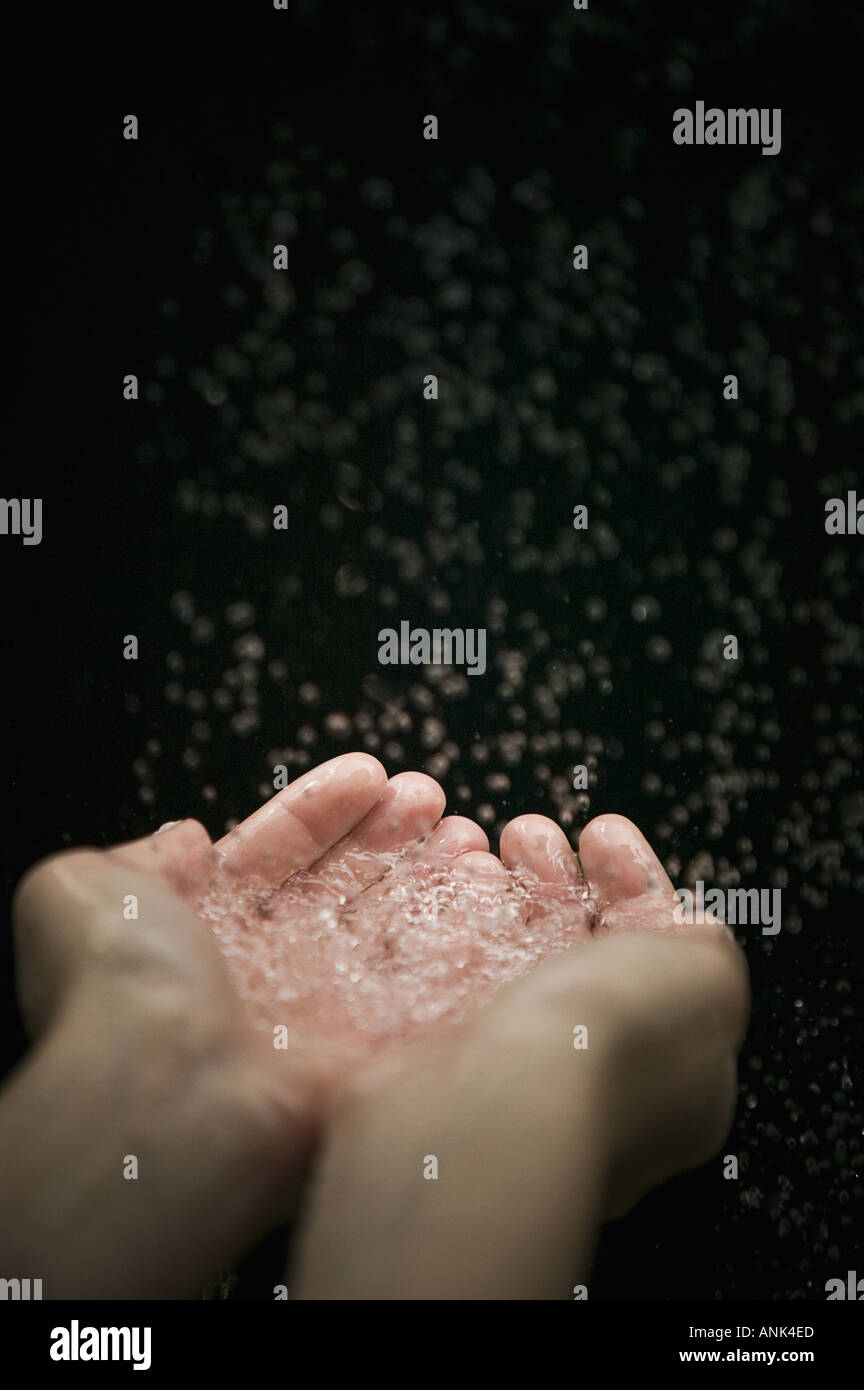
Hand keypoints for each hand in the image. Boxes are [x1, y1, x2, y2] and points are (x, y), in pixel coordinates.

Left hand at [5, 753, 485, 1295]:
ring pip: (389, 931)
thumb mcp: (84, 889)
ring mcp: (322, 1015)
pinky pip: (428, 987)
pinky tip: (485, 889)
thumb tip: (183, 840)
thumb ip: (137, 858)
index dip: (321, 811)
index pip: (272, 854)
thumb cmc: (123, 985)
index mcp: (201, 933)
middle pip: (340, 887)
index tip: (370, 773)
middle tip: (430, 798)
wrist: (166, 1092)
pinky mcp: (373, 1053)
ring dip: (431, 877)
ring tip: (468, 836)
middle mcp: (264, 974)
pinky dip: (461, 941)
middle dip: (388, 836)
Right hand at [289, 814, 749, 1298]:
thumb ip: (705, 948)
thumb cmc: (605, 1047)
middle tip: (529, 834)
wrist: (484, 1110)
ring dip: (492, 894)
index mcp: (667, 1080)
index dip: (631, 888)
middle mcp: (581, 1084)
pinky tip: (440, 881)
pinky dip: (439, 922)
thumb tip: (685, 930)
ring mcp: (498, 1079)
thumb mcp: (704, 979)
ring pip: (498, 963)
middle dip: (554, 881)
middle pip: (570, 955)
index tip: (602, 834)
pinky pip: (436, 978)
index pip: (652, 964)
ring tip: (474, 843)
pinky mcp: (428, 1068)